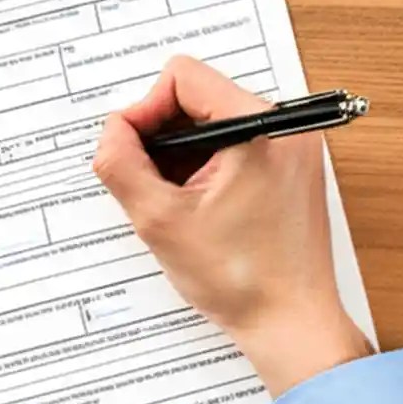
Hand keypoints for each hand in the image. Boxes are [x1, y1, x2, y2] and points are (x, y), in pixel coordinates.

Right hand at [92, 56, 370, 394]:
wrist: (291, 325)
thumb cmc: (243, 281)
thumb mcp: (160, 220)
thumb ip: (122, 164)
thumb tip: (111, 132)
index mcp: (260, 128)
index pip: (183, 77)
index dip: (144, 110)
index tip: (130, 150)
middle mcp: (284, 129)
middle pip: (198, 98)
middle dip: (163, 138)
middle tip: (151, 185)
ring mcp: (291, 150)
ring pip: (212, 125)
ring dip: (182, 157)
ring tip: (177, 204)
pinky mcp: (290, 171)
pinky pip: (234, 148)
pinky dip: (205, 170)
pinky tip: (199, 209)